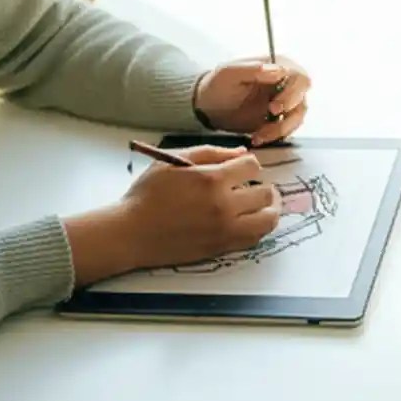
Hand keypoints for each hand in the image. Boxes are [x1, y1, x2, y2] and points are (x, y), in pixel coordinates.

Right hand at [64, 146, 282, 283]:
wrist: (130, 233)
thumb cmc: (148, 195)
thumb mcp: (173, 161)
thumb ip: (211, 152)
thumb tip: (242, 153)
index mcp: (211, 180)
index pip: (253, 166)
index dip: (249, 165)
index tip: (242, 169)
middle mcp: (223, 205)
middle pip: (266, 193)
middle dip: (261, 186)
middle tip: (252, 187)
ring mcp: (225, 229)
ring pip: (268, 219)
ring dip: (269, 209)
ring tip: (262, 205)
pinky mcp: (222, 248)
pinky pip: (255, 239)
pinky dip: (258, 228)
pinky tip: (250, 221)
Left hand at [194, 57, 311, 144]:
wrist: (209, 108)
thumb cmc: (218, 85)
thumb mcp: (228, 73)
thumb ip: (252, 68)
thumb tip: (278, 70)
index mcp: (278, 65)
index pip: (299, 76)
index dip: (292, 93)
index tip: (274, 107)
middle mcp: (287, 82)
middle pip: (302, 97)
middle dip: (289, 111)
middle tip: (270, 117)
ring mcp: (286, 101)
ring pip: (298, 116)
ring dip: (281, 128)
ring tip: (259, 134)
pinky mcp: (282, 118)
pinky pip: (289, 129)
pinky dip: (276, 136)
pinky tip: (258, 138)